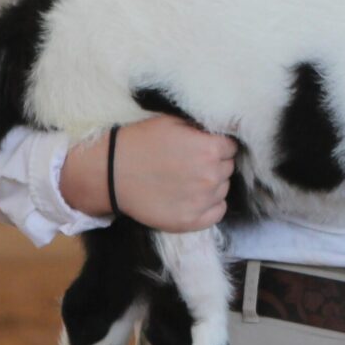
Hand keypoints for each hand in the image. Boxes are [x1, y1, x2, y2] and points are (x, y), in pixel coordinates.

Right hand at [60, 116, 236, 230]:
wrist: (112, 172)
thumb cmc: (141, 143)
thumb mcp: (174, 122)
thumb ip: (202, 128)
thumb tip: (222, 131)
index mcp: (210, 148)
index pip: (231, 147)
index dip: (218, 145)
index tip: (204, 147)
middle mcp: (211, 175)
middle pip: (228, 167)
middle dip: (215, 163)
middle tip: (193, 162)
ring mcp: (202, 200)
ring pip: (223, 189)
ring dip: (212, 184)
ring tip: (188, 179)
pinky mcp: (191, 221)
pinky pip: (218, 212)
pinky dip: (211, 205)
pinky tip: (194, 197)